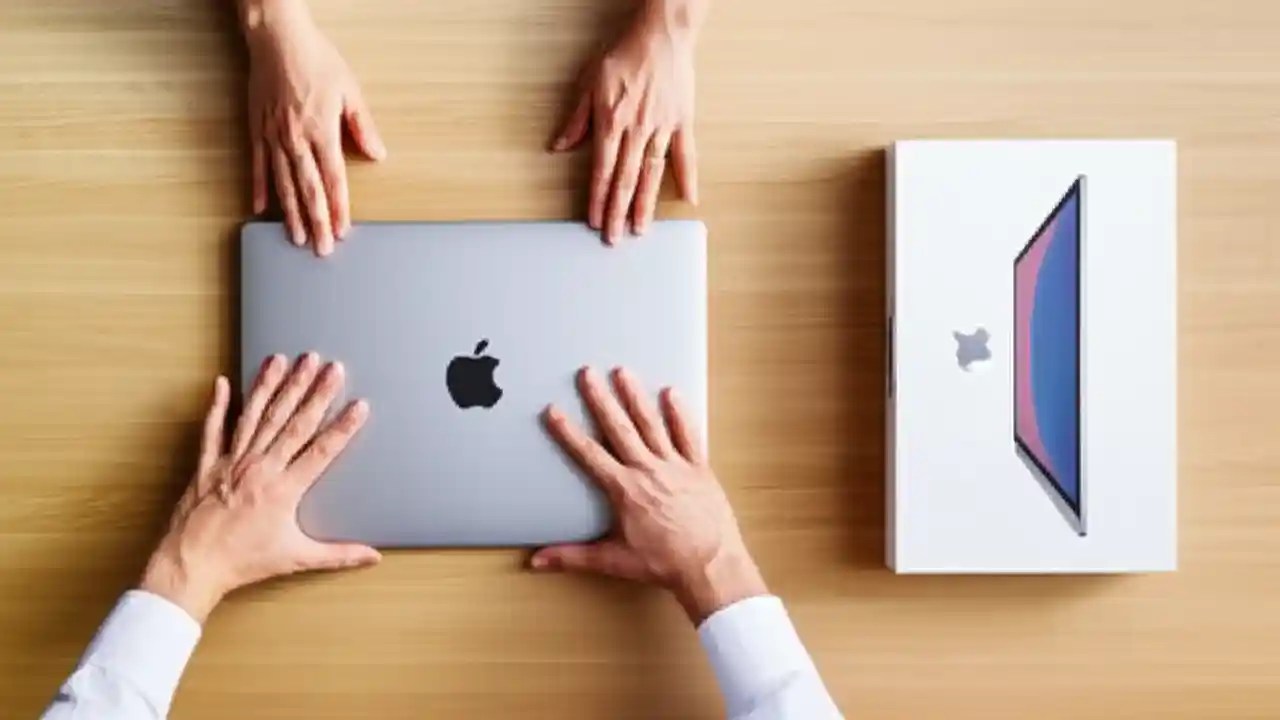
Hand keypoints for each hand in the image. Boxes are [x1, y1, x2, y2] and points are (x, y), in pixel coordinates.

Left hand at [141, 354, 378, 622]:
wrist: (192, 566)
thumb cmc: (243, 563)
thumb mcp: (297, 558)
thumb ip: (339, 555)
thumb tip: (372, 557)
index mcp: (284, 490)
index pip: (322, 450)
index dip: (343, 427)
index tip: (359, 405)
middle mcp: (259, 469)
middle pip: (293, 423)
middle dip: (315, 392)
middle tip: (330, 367)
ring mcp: (232, 463)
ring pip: (258, 417)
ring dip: (274, 387)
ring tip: (287, 360)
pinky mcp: (208, 465)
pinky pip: (214, 429)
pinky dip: (219, 406)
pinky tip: (225, 383)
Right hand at [243, 0, 386, 255]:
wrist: (277, 39)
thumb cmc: (315, 60)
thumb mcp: (350, 90)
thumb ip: (362, 126)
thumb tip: (377, 154)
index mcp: (321, 132)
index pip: (333, 180)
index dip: (339, 208)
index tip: (343, 231)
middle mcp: (296, 139)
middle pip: (308, 190)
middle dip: (317, 222)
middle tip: (322, 248)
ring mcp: (273, 137)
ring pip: (283, 184)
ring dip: (291, 214)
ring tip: (297, 237)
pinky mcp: (256, 130)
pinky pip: (258, 166)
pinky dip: (260, 189)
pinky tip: (261, 209)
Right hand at [531, 367, 765, 624]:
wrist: (710, 565)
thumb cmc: (663, 563)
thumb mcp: (613, 560)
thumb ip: (572, 556)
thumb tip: (538, 560)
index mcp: (624, 490)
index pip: (589, 454)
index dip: (568, 432)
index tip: (554, 411)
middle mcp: (647, 470)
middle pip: (618, 427)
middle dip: (600, 399)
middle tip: (587, 373)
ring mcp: (675, 466)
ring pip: (651, 423)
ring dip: (635, 396)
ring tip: (623, 372)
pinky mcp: (698, 468)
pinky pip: (688, 434)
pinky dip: (679, 413)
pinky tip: (671, 393)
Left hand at [551, 0, 705, 242]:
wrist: (661, 35)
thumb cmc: (625, 55)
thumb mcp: (590, 83)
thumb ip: (577, 118)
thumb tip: (560, 145)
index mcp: (612, 123)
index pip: (602, 171)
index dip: (597, 199)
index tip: (594, 220)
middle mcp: (637, 130)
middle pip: (625, 180)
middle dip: (617, 212)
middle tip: (614, 238)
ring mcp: (662, 128)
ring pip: (652, 174)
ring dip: (645, 204)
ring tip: (641, 228)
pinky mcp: (683, 122)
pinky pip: (687, 155)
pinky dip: (688, 178)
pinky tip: (688, 199)